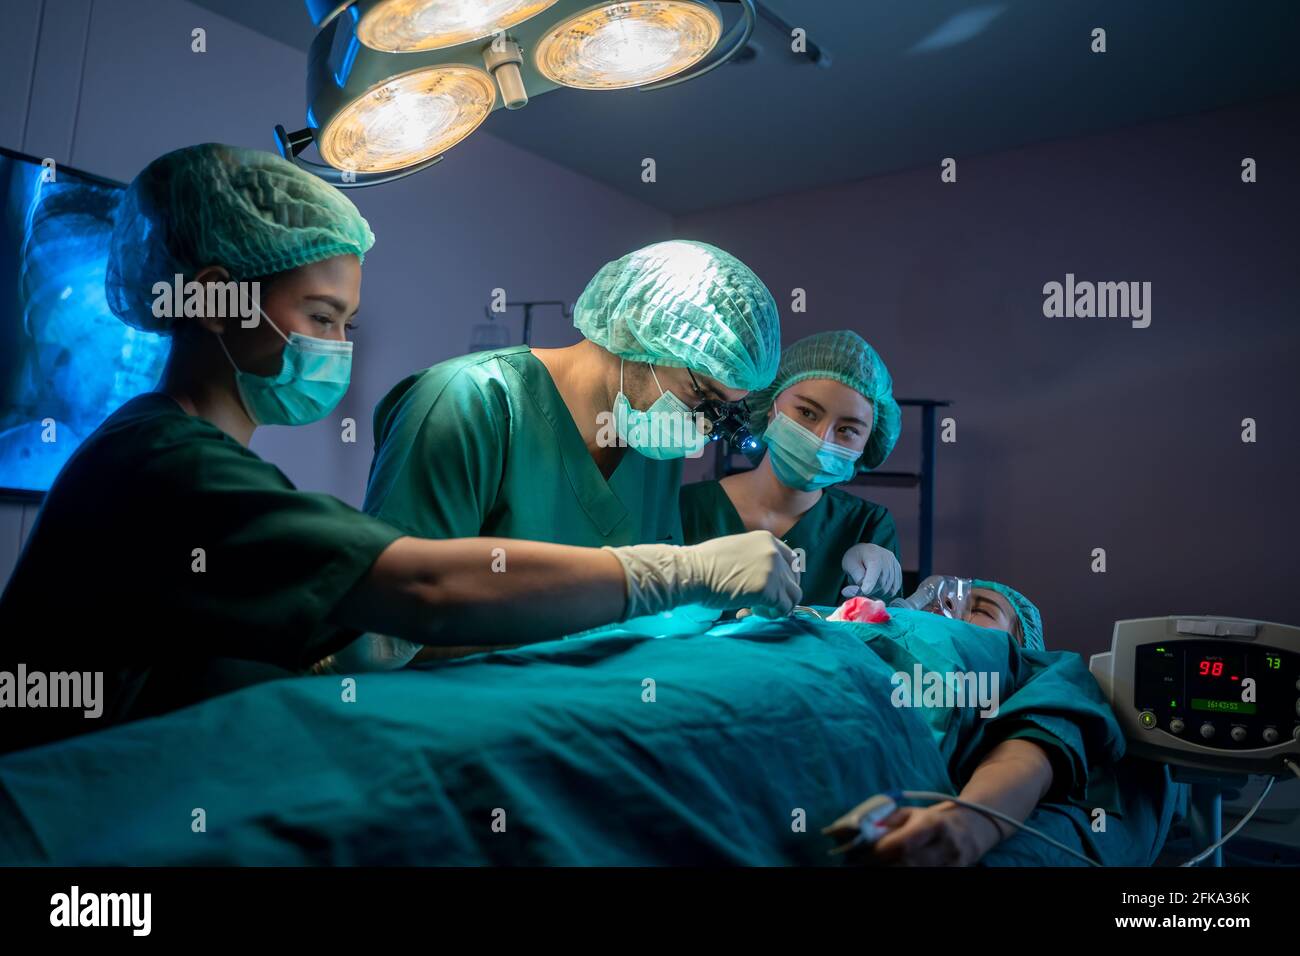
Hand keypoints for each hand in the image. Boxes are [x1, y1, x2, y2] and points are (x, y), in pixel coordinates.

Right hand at [681, 530, 801, 616]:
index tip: (778, 589)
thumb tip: (765, 574)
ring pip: (794, 595)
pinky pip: (783, 608)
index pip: (792, 560)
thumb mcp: (737, 549)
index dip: (788, 578)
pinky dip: (772, 613)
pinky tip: (754, 611)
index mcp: (766, 539)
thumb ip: (755, 557)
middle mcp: (773, 552)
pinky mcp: (768, 590)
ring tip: (758, 608)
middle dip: (782, 593)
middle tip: (764, 602)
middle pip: (794, 579)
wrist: (692, 572)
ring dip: (779, 605)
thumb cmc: (705, 563)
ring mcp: (773, 571)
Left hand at [823, 799, 1000, 865]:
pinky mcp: (952, 876)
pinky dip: (902, 875)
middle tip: (856, 863)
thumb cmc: (934, 819)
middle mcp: (945, 848)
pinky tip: (890, 869)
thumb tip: (854, 830)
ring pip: (914, 875)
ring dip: (887, 872)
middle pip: (906, 865)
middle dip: (878, 866)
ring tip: (869, 867)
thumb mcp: (911, 813)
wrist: (971, 830)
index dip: (876, 852)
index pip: (902, 845)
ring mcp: (951, 866)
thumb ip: (885, 821)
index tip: (855, 854)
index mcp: (934, 825)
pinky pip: (924, 879)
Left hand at [840, 543, 901, 599]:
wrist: (864, 550)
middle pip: (881, 583)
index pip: (874, 573)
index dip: (869, 584)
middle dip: (871, 590)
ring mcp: (894, 563)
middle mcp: (887, 559)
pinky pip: (895, 585)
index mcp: (873, 556)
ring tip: (870, 586)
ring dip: (878, 591)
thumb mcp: (849, 564)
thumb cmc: (855, 557)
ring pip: (889, 587)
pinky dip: (888, 590)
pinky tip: (881, 589)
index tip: (865, 591)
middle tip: (863, 590)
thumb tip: (862, 587)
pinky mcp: (897, 568)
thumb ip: (856, 575)